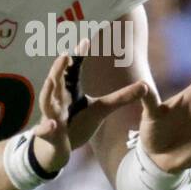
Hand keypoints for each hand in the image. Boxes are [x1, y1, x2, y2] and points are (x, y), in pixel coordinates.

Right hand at [31, 38, 146, 173]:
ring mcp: (51, 116)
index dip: (77, 57)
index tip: (84, 40)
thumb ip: (121, 97)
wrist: (57, 149)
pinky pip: (44, 131)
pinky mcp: (48, 134)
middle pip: (56, 81)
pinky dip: (46, 128)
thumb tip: (145, 86)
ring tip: (51, 80)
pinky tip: (52, 126)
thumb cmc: (76, 124)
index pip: (72, 70)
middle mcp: (57, 100)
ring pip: (46, 102)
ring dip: (48, 91)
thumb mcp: (102, 110)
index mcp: (69, 91)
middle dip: (58, 68)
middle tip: (64, 54)